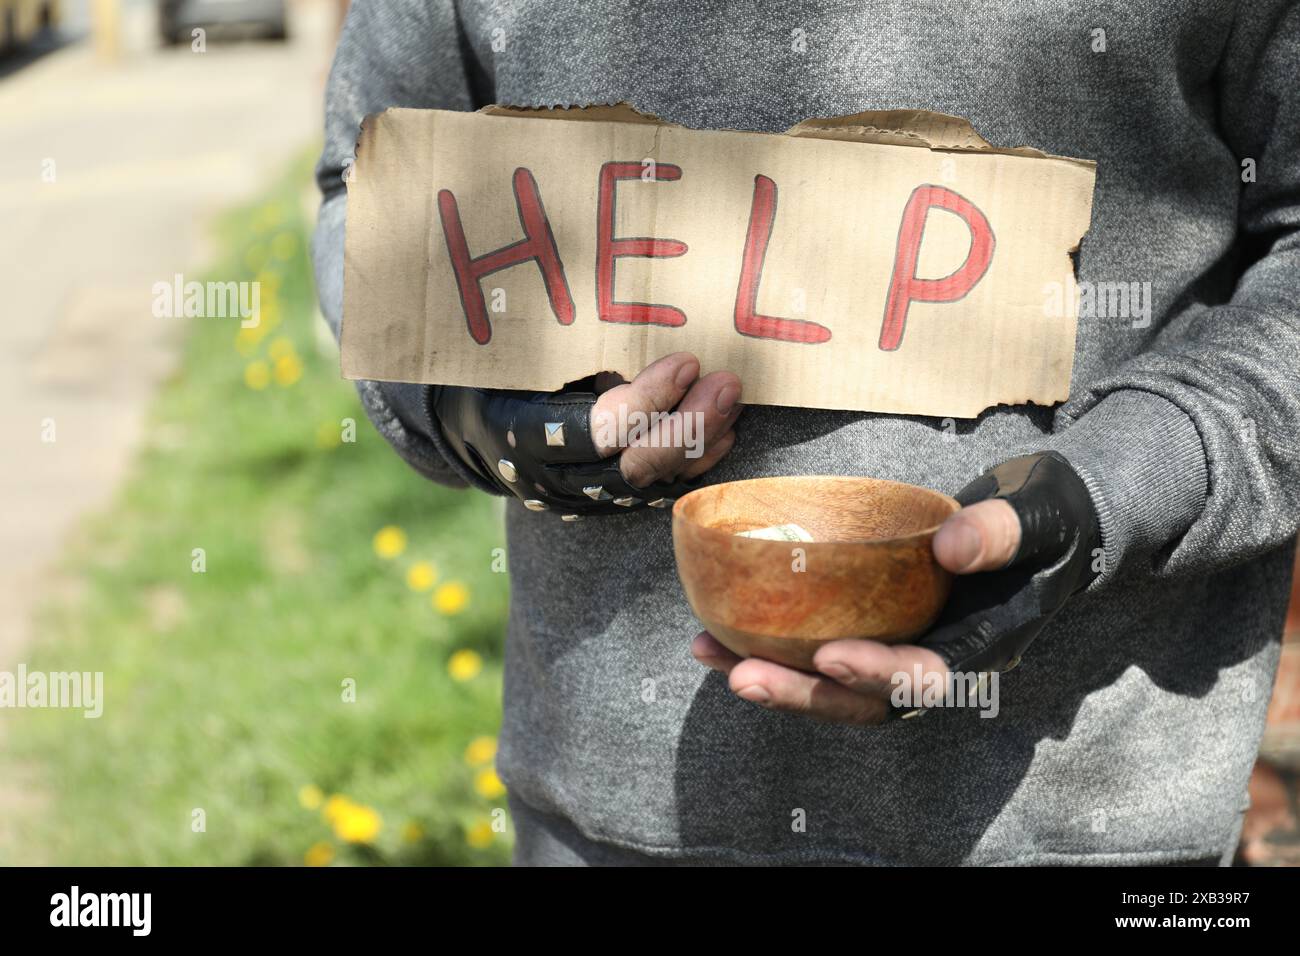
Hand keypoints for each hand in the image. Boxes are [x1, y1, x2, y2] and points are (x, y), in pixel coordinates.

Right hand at [431, 352, 741, 515]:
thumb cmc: (495, 374)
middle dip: (689, 426)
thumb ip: (561, 345)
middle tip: (726, 384)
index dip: (648, 401)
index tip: (687, 362)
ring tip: (732, 400)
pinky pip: (659, 492)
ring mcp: (582, 499)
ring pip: (654, 484)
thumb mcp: (513, 351)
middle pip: (634, 467)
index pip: (598, 432)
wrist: (471, 432)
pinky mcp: (605, 505)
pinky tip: (726, 433)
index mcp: (523, 435)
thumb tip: (630, 310)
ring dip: (701, 442)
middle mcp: (554, 479)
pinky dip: (696, 464)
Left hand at [692, 452, 1099, 722]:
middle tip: (744, 677)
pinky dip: (775, 644)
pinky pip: (825, 649)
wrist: (1050, 521)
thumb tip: (950, 548)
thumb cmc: (1052, 519)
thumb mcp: (1041, 515)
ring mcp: (908, 646)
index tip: (830, 657)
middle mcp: (941, 659)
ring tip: (713, 657)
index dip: (879, 675)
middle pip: (868, 701)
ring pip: (838, 686)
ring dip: (777, 678)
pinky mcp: (881, 626)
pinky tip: (722, 631)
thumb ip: (1005, 530)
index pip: (929, 678)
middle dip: (806, 695)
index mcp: (985, 645)